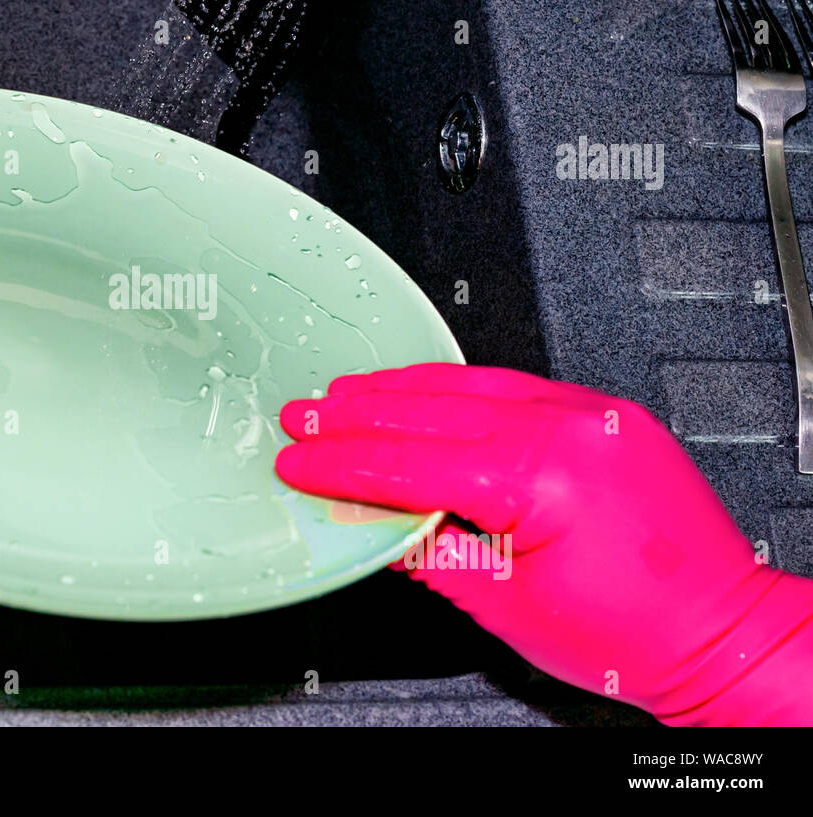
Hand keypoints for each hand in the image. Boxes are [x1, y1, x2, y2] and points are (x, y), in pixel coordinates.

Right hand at [276, 362, 812, 724]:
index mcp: (541, 479)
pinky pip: (511, 383)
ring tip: (343, 395)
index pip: (412, 464)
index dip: (345, 466)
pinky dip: (454, 387)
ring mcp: (588, 413)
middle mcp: (567, 429)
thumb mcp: (505, 605)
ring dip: (397, 390)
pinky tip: (419, 389)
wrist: (718, 632)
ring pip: (468, 384)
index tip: (301, 463)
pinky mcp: (600, 412)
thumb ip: (428, 552)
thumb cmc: (633, 636)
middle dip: (356, 415)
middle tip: (303, 416)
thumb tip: (372, 524)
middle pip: (431, 411)